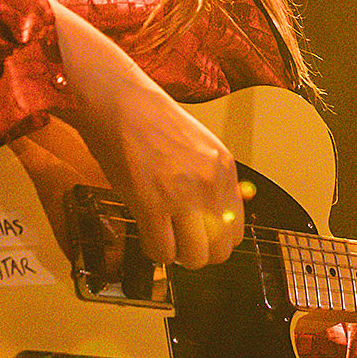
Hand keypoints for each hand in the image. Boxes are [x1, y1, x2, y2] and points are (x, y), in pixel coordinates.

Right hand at [46, 0, 243, 269]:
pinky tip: (146, 233)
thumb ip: (211, 180)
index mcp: (225, 168)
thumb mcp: (199, 146)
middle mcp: (210, 183)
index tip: (198, 236)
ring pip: (194, 258)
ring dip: (177, 256)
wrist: (120, 99)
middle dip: (198, 254)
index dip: (215, 241)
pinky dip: (153, 251)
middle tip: (180, 243)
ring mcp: (182, 194)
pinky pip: (161, 251)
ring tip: (163, 239)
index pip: (236, 231)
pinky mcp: (151, 203)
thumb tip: (215, 217)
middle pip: (219, 251)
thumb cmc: (152, 119)